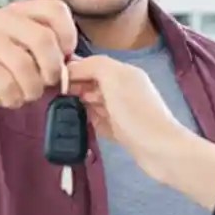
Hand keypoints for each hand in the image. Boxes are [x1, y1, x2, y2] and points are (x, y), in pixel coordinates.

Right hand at [0, 0, 77, 112]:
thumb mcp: (28, 58)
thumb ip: (53, 55)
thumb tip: (79, 64)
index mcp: (20, 11)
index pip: (56, 9)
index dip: (68, 35)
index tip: (65, 57)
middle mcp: (3, 18)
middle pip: (44, 39)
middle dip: (53, 68)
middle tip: (49, 82)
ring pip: (25, 65)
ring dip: (33, 89)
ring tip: (27, 94)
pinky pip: (7, 82)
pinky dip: (15, 97)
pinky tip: (10, 99)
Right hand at [66, 55, 214, 209]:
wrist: (161, 151)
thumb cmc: (137, 113)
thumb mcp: (114, 79)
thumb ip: (94, 65)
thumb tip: (73, 67)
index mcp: (124, 72)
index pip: (92, 64)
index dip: (73, 70)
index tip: (52, 80)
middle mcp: (124, 88)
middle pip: (92, 83)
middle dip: (74, 88)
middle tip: (54, 97)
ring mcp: (123, 111)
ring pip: (93, 102)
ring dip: (79, 105)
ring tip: (61, 112)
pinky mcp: (122, 131)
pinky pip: (99, 121)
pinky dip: (88, 121)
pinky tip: (76, 125)